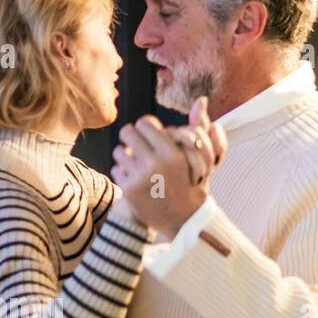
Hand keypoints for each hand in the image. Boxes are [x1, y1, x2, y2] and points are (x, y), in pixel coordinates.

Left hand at [111, 97, 226, 239]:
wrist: (183, 218)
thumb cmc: (192, 183)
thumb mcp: (201, 156)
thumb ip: (199, 126)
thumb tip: (201, 99)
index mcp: (172, 152)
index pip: (145, 122)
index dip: (145, 127)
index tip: (148, 135)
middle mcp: (156, 164)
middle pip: (127, 132)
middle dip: (131, 136)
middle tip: (136, 145)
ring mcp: (141, 178)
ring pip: (118, 151)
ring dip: (125, 155)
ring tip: (135, 162)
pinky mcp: (129, 190)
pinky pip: (115, 169)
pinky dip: (122, 172)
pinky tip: (133, 178)